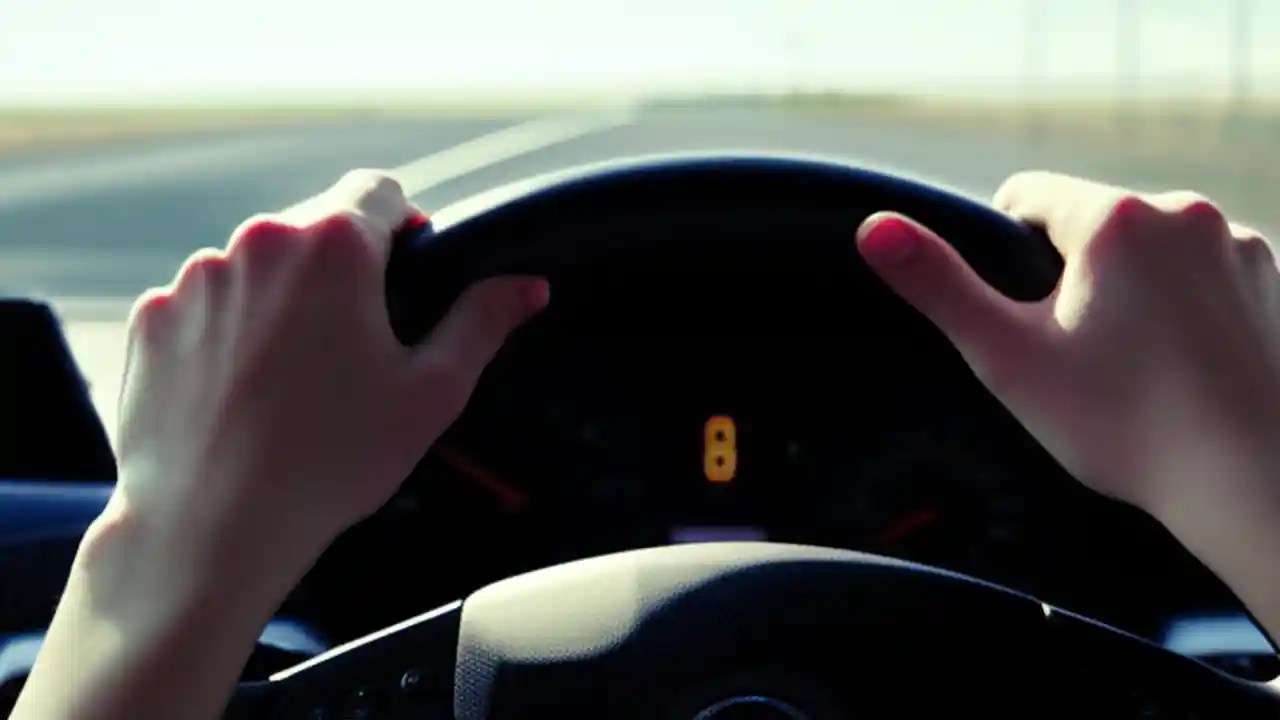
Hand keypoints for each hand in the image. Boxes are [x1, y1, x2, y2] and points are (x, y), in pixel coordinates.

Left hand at [9, 171, 545, 719]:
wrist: (211, 526)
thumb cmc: (332, 462)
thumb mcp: (432, 392)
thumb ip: (482, 322)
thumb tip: (529, 284)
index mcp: (334, 245)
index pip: (381, 191)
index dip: (404, 229)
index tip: (405, 281)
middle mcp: (258, 242)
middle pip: (317, 225)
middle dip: (342, 270)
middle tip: (357, 349)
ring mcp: (196, 278)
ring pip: (260, 264)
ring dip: (284, 298)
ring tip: (296, 378)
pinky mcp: (152, 317)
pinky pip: (207, 301)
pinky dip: (229, 329)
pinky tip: (245, 390)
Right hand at [855, 171, 1279, 637]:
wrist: (1254, 482)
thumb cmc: (1127, 426)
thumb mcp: (1007, 357)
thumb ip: (938, 286)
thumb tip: (872, 226)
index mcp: (1114, 218)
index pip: (1026, 196)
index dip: (1003, 251)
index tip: (1019, 314)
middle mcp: (1185, 213)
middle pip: (1090, 225)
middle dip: (1070, 278)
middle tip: (1073, 356)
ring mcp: (1240, 245)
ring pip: (1147, 251)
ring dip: (1128, 290)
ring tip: (1130, 369)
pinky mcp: (1273, 281)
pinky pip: (1200, 274)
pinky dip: (1182, 308)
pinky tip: (1179, 368)